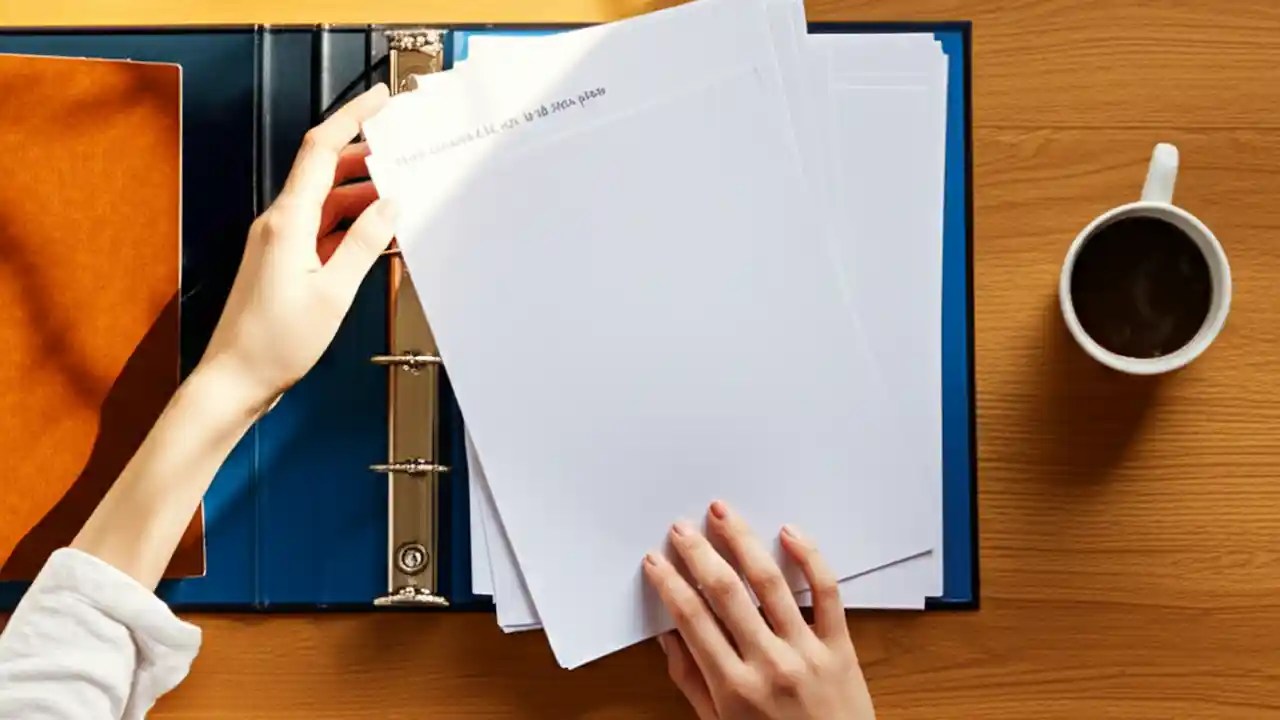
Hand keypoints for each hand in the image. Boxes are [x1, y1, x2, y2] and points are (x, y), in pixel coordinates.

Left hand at [198, 83, 395, 409]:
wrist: (235, 379)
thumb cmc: (275, 343)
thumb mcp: (333, 293)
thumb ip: (364, 244)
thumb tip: (390, 206)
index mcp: (288, 221)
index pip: (321, 150)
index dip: (352, 118)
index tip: (381, 101)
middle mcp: (280, 222)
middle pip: (325, 171)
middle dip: (367, 155)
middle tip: (406, 151)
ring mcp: (281, 240)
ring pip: (327, 201)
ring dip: (363, 194)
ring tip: (402, 195)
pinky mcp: (285, 260)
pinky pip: (323, 228)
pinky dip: (352, 224)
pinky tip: (378, 234)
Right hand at [643, 501, 874, 719]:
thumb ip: (692, 680)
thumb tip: (669, 635)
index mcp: (733, 688)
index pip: (692, 619)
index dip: (669, 584)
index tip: (655, 560)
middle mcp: (769, 665)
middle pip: (726, 592)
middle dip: (698, 553)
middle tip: (681, 527)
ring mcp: (807, 652)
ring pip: (771, 582)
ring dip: (742, 541)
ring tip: (722, 514)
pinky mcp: (840, 646)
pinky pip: (826, 592)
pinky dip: (809, 557)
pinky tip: (789, 533)